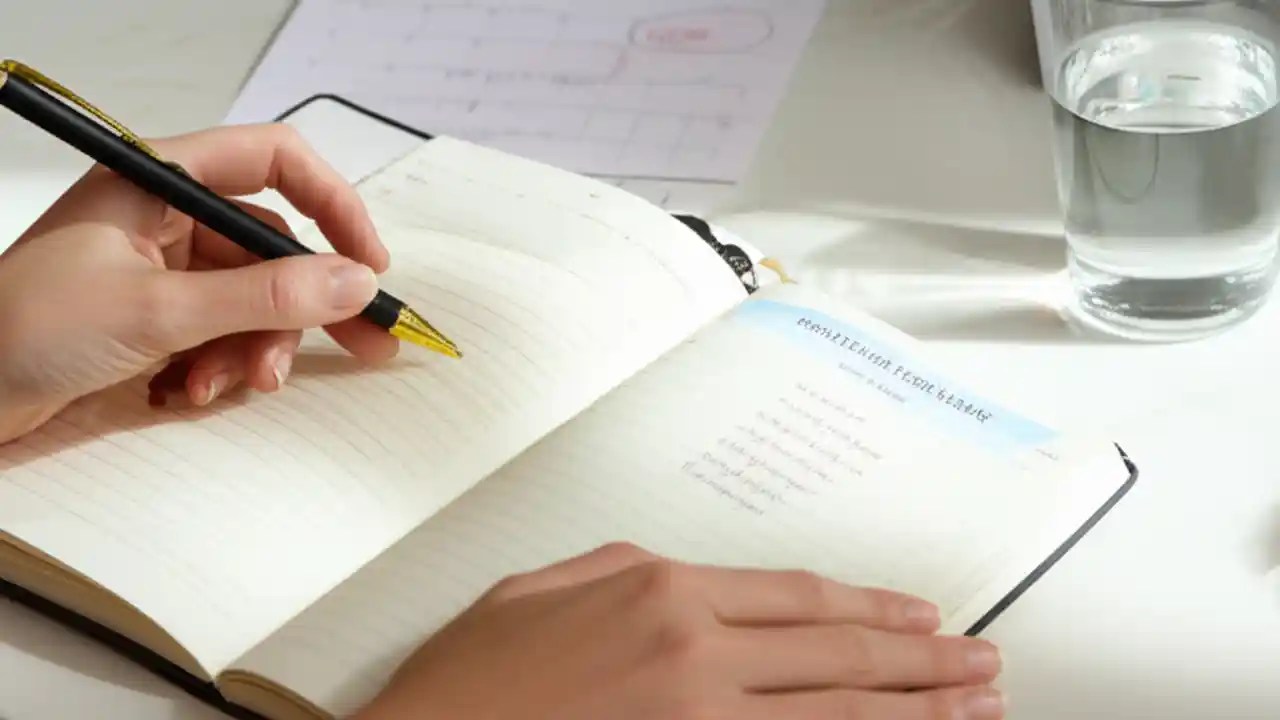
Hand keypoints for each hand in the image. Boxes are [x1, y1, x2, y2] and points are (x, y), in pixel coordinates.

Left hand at [0, 124, 397, 443]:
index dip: (334, 204)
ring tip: (228, 385)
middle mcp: (165, 214)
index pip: (275, 161)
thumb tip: (354, 283)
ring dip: (253, 347)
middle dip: (303, 305)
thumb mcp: (161, 310)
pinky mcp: (154, 311)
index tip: (368, 262)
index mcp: (160, 179)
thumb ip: (264, 296)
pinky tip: (187, 391)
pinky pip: (220, 329)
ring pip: (251, 297)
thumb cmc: (27, 329)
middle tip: (364, 347)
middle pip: (272, 245)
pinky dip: (219, 363)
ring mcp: (161, 264)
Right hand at [354, 544, 1005, 719]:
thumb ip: (619, 569)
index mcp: (660, 590)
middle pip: (837, 651)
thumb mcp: (537, 590)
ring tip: (974, 710)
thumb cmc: (467, 685)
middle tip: (981, 665)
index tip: (921, 617)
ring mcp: (700, 718)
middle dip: (923, 660)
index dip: (871, 606)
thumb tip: (681, 574)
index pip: (798, 594)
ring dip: (917, 711)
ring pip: (838, 713)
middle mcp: (694, 650)